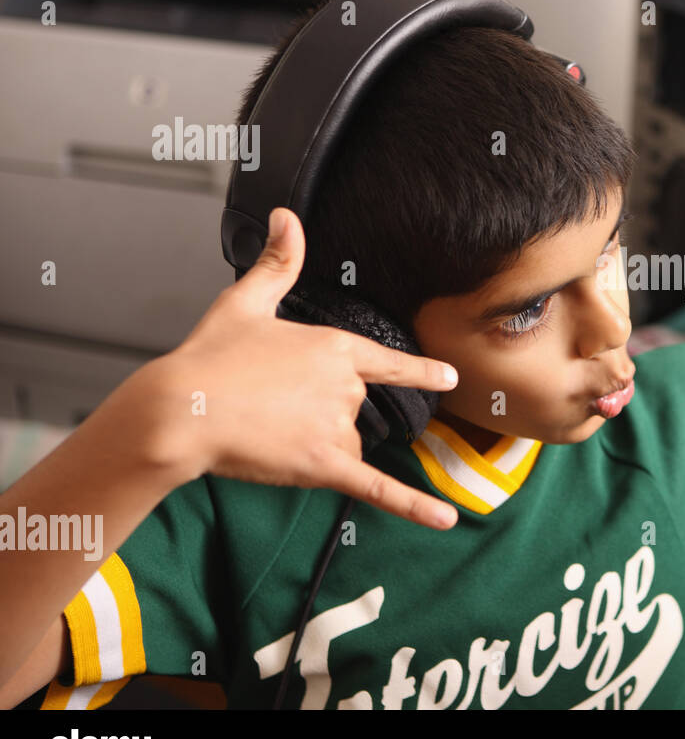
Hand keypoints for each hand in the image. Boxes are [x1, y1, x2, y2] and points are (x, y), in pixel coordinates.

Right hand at [148, 207, 458, 528]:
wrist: (181, 409)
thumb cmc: (207, 359)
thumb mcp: (245, 301)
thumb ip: (278, 264)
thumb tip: (288, 218)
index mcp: (335, 346)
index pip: (388, 360)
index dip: (419, 370)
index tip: (449, 377)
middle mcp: (346, 385)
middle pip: (355, 409)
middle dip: (318, 414)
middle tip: (267, 409)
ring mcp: (338, 425)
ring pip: (350, 445)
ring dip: (321, 448)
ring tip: (268, 435)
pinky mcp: (325, 464)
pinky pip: (379, 489)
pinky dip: (416, 507)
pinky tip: (446, 521)